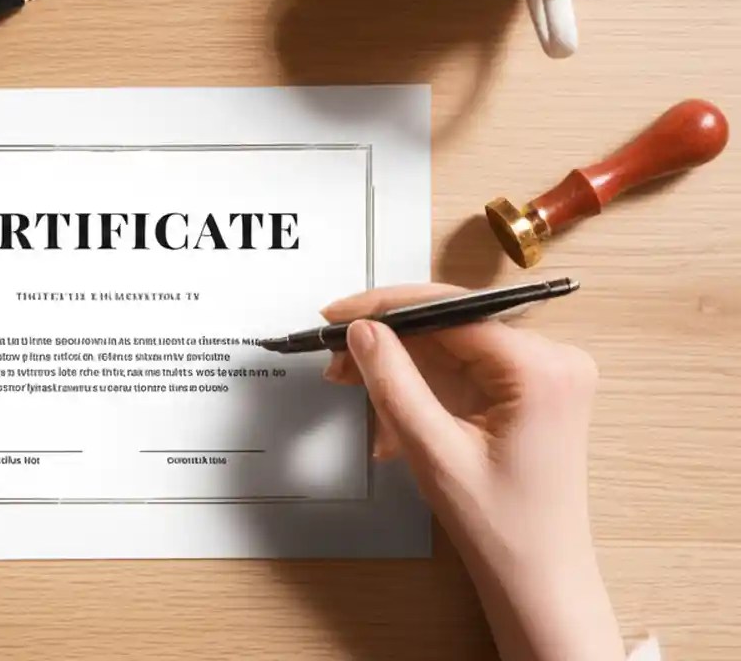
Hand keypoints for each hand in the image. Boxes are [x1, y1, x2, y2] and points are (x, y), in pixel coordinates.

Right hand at [322, 284, 623, 660]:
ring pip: (453, 346)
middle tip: (334, 356)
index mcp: (542, 368)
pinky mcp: (532, 391)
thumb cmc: (500, 527)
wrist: (538, 580)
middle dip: (390, 340)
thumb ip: (394, 382)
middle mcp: (554, 359)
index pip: (452, 311)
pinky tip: (390, 412)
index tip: (337, 314)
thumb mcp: (433, 450)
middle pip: (452, 325)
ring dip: (401, 365)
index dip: (387, 307)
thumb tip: (362, 329)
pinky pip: (466, 369)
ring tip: (352, 384)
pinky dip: (424, 385)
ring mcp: (546, 374)